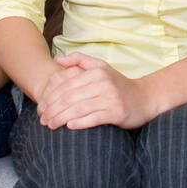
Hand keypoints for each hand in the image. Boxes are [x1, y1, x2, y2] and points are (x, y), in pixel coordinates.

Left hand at [36, 53, 156, 129]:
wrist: (145, 98)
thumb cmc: (119, 85)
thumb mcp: (102, 67)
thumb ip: (80, 60)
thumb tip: (58, 60)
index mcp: (96, 72)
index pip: (66, 84)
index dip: (50, 96)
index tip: (41, 107)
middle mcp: (102, 83)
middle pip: (69, 97)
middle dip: (52, 109)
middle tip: (42, 119)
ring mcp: (110, 98)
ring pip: (78, 108)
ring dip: (61, 118)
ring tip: (50, 125)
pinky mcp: (116, 112)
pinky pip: (93, 118)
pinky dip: (79, 122)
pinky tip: (69, 126)